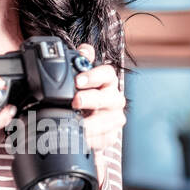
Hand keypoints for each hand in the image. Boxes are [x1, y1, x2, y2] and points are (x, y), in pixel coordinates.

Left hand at [72, 42, 125, 167]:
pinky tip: (81, 138)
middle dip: (91, 99)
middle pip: (109, 97)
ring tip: (76, 124)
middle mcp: (113, 99)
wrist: (83, 123)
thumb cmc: (80, 97)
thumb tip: (85, 50)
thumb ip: (80, 62)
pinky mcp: (110, 136)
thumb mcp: (76, 78)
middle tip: (75, 101)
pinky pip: (104, 139)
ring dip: (92, 123)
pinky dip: (92, 140)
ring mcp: (113, 118)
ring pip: (109, 121)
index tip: (78, 81)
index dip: (93, 75)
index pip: (106, 73)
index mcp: (106, 81)